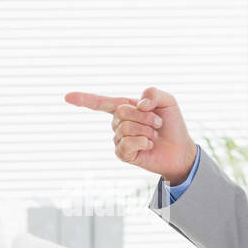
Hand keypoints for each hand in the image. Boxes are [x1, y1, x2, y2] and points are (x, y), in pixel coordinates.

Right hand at [64, 86, 196, 183]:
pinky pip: (127, 144)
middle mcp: (118, 123)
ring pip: (125, 128)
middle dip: (144, 116)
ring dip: (146, 130)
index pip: (101, 103)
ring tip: (154, 135)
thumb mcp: (168, 102)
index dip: (84, 99)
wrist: (180, 150)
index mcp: (125, 108)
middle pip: (121, 112)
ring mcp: (119, 139)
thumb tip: (138, 104)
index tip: (67, 97)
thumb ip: (154, 93)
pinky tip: (149, 145)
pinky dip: (143, 142)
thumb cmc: (172, 125)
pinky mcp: (122, 154)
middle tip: (157, 123)